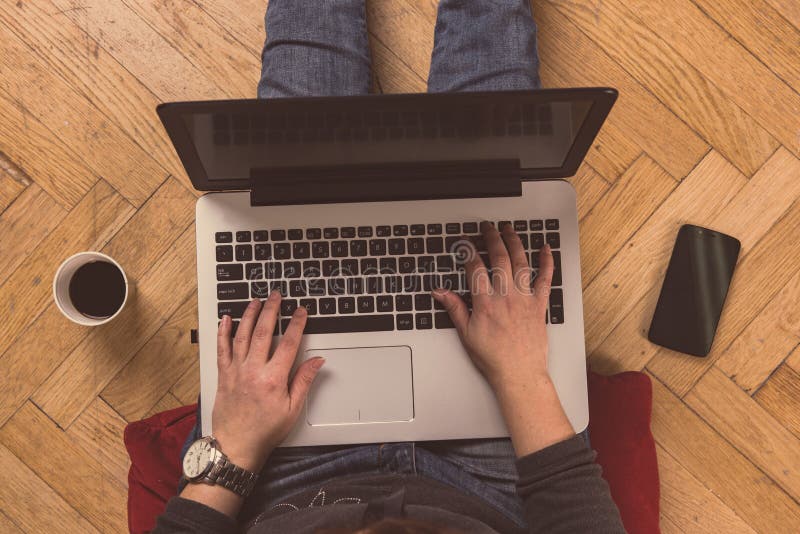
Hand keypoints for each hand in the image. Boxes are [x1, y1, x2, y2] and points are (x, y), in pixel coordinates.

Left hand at [212, 292, 323, 471]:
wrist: (236, 447)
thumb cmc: (265, 431)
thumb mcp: (293, 409)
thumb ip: (304, 381)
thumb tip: (317, 361)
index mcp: (273, 379)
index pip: (289, 343)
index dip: (296, 324)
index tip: (300, 312)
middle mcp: (253, 371)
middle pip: (264, 332)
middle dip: (271, 310)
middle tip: (276, 296)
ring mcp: (236, 371)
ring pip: (242, 335)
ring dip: (249, 315)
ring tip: (256, 301)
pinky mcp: (224, 375)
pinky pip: (222, 348)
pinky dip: (223, 332)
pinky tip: (227, 319)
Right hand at [433, 221, 573, 455]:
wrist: (519, 373)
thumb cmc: (493, 357)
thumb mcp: (466, 333)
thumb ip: (455, 308)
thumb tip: (440, 293)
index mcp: (485, 303)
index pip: (475, 268)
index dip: (468, 252)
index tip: (465, 243)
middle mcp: (506, 297)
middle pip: (499, 258)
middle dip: (492, 238)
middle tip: (487, 228)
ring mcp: (524, 299)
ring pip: (520, 263)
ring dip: (515, 243)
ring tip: (509, 230)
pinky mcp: (539, 305)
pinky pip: (546, 279)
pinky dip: (547, 262)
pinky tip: (545, 249)